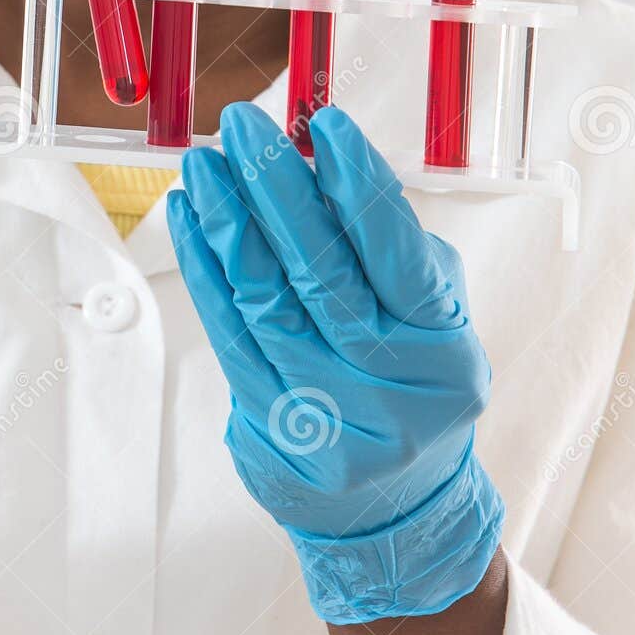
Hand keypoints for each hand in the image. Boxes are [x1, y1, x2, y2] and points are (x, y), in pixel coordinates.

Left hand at [166, 102, 503, 624]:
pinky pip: (228, 339)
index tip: (326, 124)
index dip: (360, 186)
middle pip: (322, 277)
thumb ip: (387, 244)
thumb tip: (321, 159)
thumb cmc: (413, 380)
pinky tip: (189, 222)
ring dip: (226, 225)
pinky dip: (204, 272)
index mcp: (445, 352)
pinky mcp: (272, 439)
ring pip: (265, 307)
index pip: (398, 257)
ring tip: (203, 167)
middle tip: (243, 128)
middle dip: (276, 191)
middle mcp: (392, 394)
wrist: (396, 510)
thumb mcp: (428, 314)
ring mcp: (328, 425)